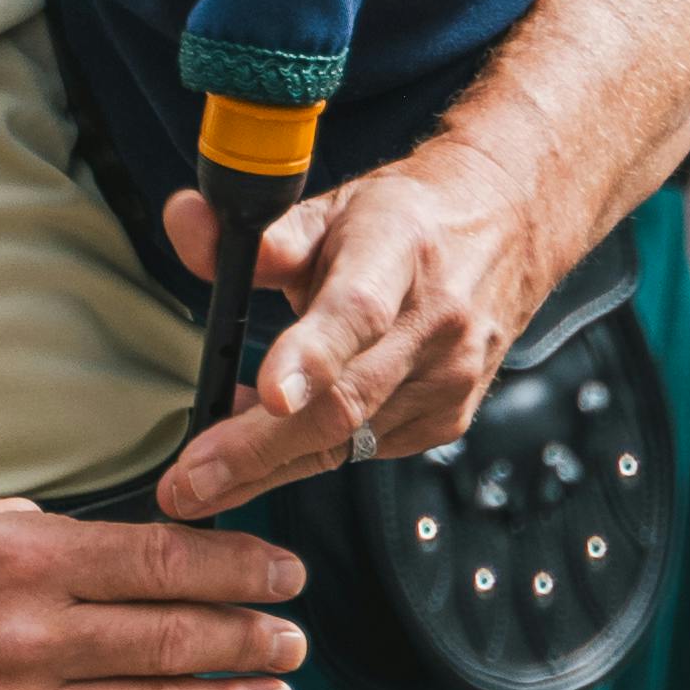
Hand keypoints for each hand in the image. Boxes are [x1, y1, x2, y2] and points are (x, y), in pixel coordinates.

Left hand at [155, 132, 560, 520]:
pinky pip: (364, 449)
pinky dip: (310, 453)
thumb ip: (258, 233)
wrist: (504, 230)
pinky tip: (269, 441)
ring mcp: (450, 377)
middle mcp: (435, 320)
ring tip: (205, 469)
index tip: (267, 394)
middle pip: (345, 401)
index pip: (357, 311)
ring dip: (270, 463)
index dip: (311, 356)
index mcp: (399, 249)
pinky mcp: (449, 418)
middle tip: (189, 480)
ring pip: (347, 441)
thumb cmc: (404, 220)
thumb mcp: (332, 208)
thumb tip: (184, 224)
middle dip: (258, 450)